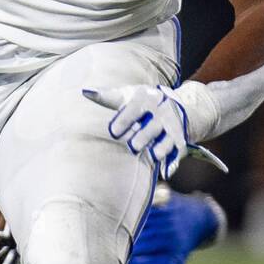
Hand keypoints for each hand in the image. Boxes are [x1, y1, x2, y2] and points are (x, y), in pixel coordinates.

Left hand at [83, 84, 227, 181]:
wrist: (173, 105)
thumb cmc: (141, 102)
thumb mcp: (126, 96)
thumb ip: (107, 97)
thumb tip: (85, 91)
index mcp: (147, 99)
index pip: (136, 108)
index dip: (125, 119)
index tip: (113, 132)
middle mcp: (162, 112)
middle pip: (154, 125)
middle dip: (145, 136)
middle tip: (133, 146)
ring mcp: (172, 127)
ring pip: (168, 139)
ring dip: (161, 148)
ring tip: (153, 156)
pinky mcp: (178, 141)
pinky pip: (176, 153)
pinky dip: (172, 163)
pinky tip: (166, 172)